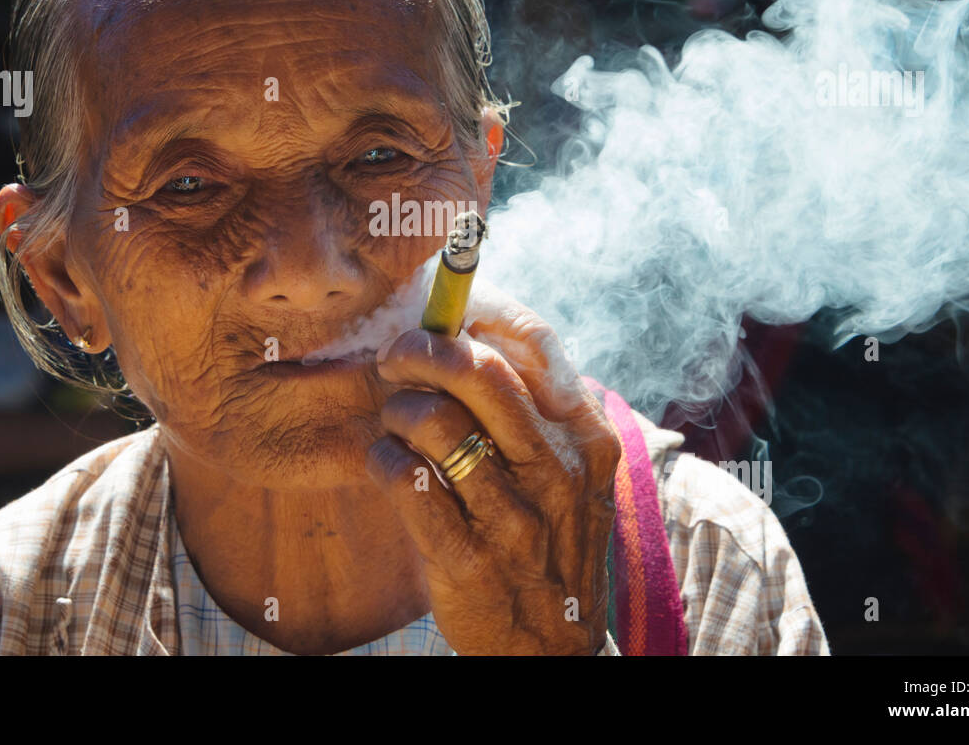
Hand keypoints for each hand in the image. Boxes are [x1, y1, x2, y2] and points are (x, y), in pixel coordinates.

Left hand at [366, 285, 621, 654]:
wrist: (552, 648)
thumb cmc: (549, 539)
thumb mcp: (568, 470)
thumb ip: (534, 408)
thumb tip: (471, 333)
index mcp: (584, 437)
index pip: (531, 346)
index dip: (471, 320)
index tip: (434, 324)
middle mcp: (556, 471)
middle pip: (478, 373)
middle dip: (420, 351)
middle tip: (394, 357)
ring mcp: (515, 518)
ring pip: (437, 423)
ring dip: (399, 410)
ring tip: (394, 420)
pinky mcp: (469, 559)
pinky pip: (408, 484)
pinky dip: (384, 461)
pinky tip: (386, 462)